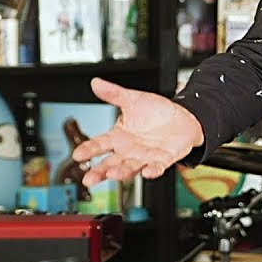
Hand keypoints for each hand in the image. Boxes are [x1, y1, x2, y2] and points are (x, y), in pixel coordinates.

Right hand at [72, 77, 205, 187]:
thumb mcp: (133, 100)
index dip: (88, 150)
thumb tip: (96, 83)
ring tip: (113, 173)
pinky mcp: (163, 159)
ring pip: (131, 167)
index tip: (78, 155)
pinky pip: (157, 167)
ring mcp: (145, 157)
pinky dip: (153, 171)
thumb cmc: (155, 111)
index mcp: (118, 137)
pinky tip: (148, 172)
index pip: (99, 144)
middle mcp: (129, 150)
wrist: (183, 115)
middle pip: (110, 163)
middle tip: (89, 178)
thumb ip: (114, 94)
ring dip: (122, 172)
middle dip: (99, 171)